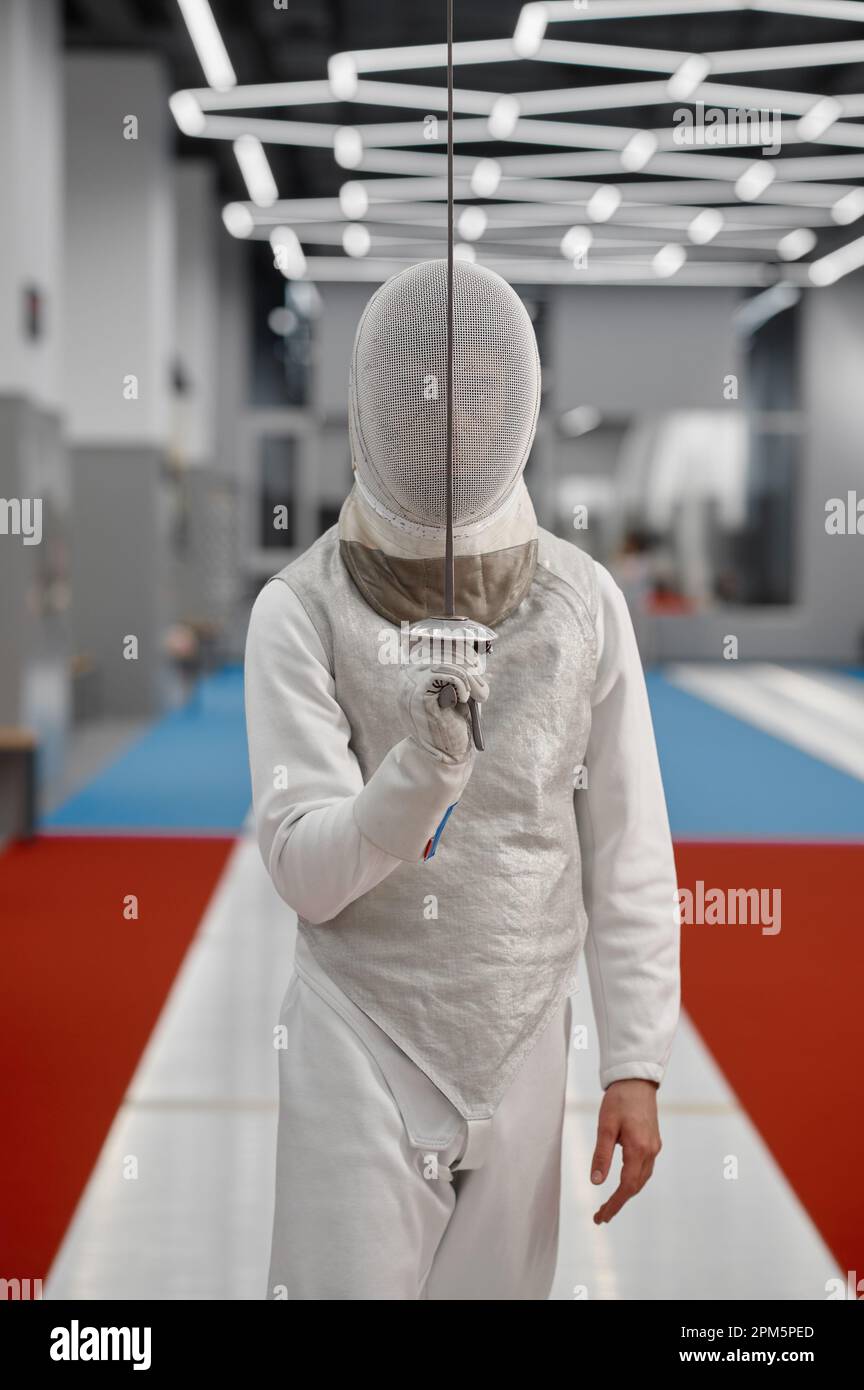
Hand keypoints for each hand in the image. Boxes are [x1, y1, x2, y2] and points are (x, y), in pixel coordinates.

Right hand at [401, 649, 488, 764]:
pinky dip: (463, 684)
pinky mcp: (418, 695)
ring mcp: (410, 684)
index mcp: (414, 670)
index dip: (455, 641)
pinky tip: (465, 699)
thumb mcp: (459, 687)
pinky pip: (447, 673)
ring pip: (447, 660)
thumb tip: (471, 641)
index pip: (431, 638)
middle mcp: (407, 674)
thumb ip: (460, 665)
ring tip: (479, 695)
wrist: (449, 755)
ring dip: (470, 677)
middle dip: (468, 661)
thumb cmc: (456, 721)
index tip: (473, 653)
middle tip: (480, 683)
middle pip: (441, 646)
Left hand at [590, 1079, 661, 1224]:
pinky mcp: (653, 1142)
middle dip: (618, 1202)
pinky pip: (644, 1169)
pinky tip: (623, 1182)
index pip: (627, 1186)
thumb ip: (601, 1155)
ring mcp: (654, 1147)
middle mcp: (650, 1151)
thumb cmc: (619, 1100)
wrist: (636, 1080)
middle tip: (600, 1216)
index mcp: (639, 1149)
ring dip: (626, 1193)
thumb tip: (595, 1181)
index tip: (601, 1217)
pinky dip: (633, 1180)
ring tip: (609, 1204)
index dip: (614, 1204)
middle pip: (635, 1186)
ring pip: (641, 1179)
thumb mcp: (605, 1126)